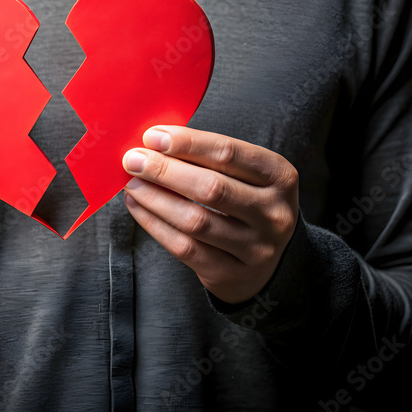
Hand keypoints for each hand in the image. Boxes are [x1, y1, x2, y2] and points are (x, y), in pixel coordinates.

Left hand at [122, 126, 298, 303]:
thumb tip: (154, 142)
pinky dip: (154, 224)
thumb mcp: (246, 178)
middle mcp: (274, 213)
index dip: (187, 143)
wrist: (267, 265)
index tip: (152, 137)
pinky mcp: (231, 274)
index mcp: (280, 177)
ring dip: (155, 198)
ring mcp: (255, 248)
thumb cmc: (246, 206)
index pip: (229, 153)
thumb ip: (209, 159)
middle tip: (133, 159)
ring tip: (132, 183)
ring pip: (195, 220)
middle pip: (211, 187)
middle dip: (165, 170)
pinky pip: (184, 247)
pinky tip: (137, 207)